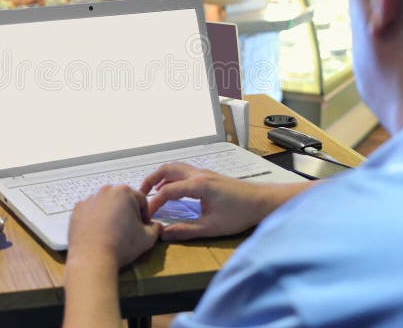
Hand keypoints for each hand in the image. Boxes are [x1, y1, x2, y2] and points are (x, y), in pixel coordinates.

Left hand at [68, 185, 161, 267]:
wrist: (92, 259)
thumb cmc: (121, 246)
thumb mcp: (147, 238)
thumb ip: (155, 228)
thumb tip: (156, 226)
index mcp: (125, 192)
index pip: (141, 200)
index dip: (145, 215)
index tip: (143, 227)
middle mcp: (106, 190)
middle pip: (122, 199)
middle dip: (127, 212)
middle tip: (128, 230)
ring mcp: (89, 199)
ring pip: (106, 204)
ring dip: (111, 214)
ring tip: (112, 232)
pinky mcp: (77, 209)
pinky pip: (91, 211)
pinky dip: (95, 218)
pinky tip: (99, 232)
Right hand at [141, 163, 295, 240]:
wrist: (262, 202)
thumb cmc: (240, 214)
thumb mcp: (211, 227)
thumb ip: (186, 231)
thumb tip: (163, 234)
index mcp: (198, 185)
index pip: (167, 191)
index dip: (153, 204)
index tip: (145, 216)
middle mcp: (198, 174)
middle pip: (167, 169)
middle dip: (151, 179)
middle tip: (140, 193)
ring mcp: (204, 173)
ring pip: (175, 167)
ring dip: (161, 177)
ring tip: (151, 191)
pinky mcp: (208, 176)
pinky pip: (184, 171)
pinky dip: (171, 177)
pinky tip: (171, 191)